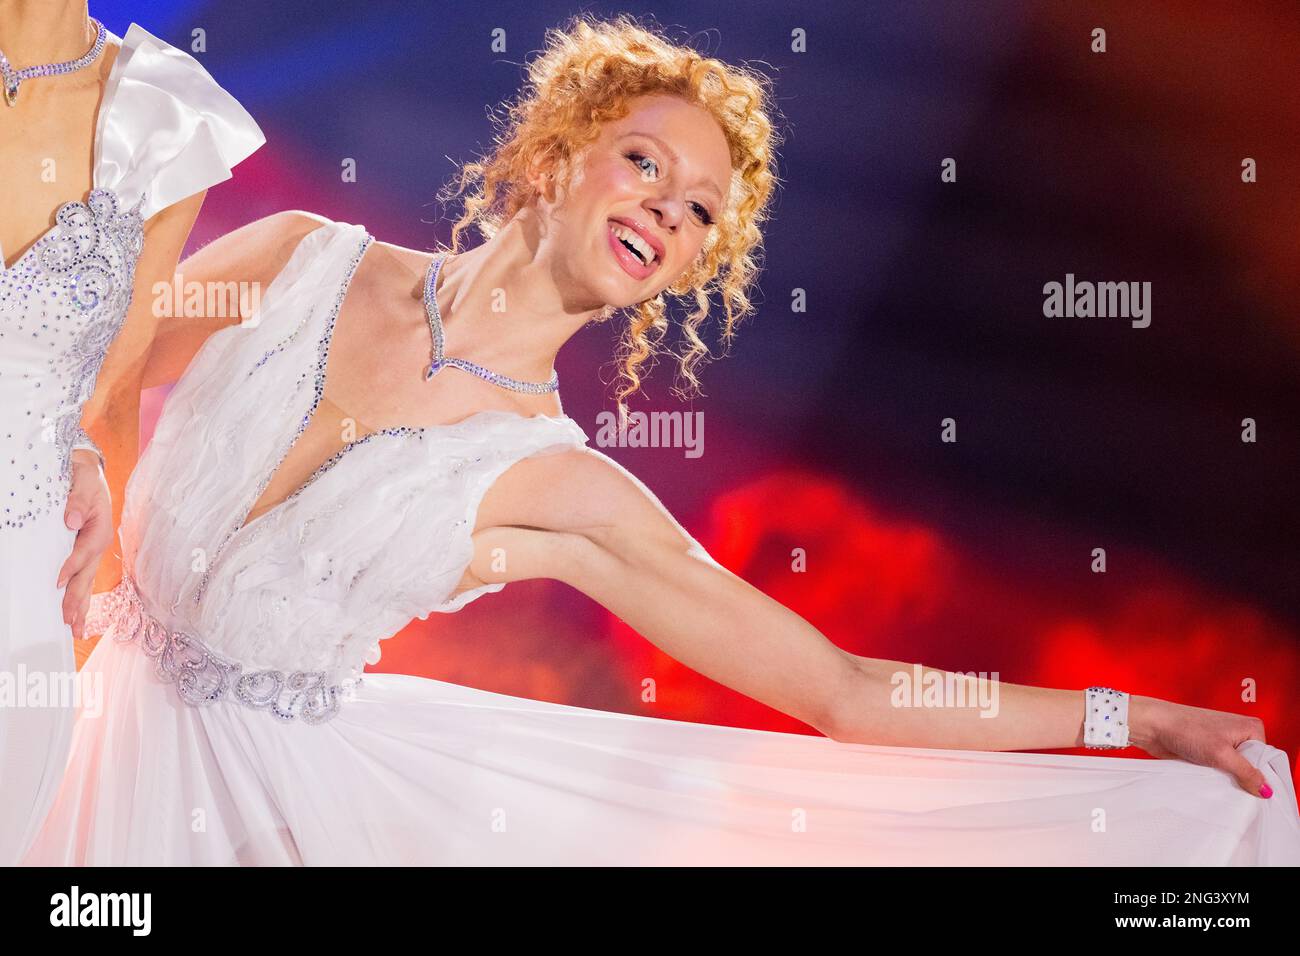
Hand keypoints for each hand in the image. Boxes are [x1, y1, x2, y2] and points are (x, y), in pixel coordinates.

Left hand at [56, 450, 113, 638]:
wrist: (90, 474)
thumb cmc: (86, 479)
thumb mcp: (84, 483)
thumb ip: (78, 502)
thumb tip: (70, 522)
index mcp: (99, 531)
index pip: (83, 553)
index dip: (70, 568)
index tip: (56, 583)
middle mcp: (98, 546)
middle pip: (87, 577)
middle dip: (79, 600)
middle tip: (71, 622)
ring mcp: (93, 553)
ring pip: (86, 583)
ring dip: (81, 606)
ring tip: (76, 628)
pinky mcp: (86, 555)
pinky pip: (82, 579)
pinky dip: (79, 597)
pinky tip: (75, 612)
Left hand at [1129, 695, 1271, 797]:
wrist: (1153, 726)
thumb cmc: (1185, 729)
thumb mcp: (1221, 754)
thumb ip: (1246, 772)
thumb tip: (1265, 790)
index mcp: (1251, 728)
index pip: (1266, 760)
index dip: (1260, 776)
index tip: (1252, 790)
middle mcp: (1240, 733)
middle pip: (1252, 766)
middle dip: (1243, 778)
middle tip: (1232, 786)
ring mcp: (1224, 743)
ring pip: (1235, 770)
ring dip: (1228, 778)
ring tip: (1218, 781)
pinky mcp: (1210, 751)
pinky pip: (1221, 770)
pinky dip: (1217, 777)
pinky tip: (1211, 782)